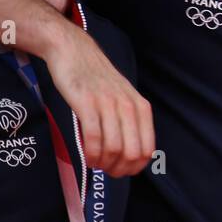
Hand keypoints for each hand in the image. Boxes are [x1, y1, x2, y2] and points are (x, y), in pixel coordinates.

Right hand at [44, 25, 154, 176]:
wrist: (74, 51)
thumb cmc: (97, 79)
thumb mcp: (123, 99)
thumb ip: (129, 122)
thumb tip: (129, 155)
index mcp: (141, 108)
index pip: (147, 150)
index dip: (134, 168)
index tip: (119, 170)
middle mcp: (129, 107)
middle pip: (132, 154)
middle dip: (119, 169)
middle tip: (105, 170)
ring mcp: (109, 104)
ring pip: (114, 148)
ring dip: (103, 163)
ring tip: (94, 163)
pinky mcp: (87, 103)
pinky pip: (93, 138)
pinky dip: (90, 154)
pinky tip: (86, 156)